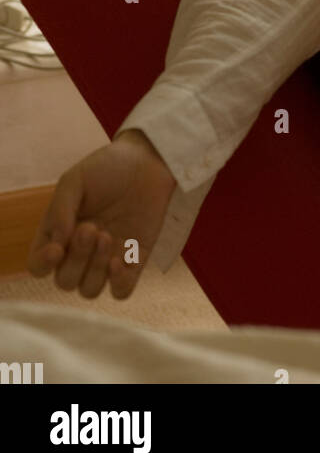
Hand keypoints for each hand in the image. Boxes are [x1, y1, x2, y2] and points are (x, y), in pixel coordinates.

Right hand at [27, 129, 177, 299]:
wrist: (147, 160)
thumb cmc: (107, 168)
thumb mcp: (75, 181)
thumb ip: (60, 211)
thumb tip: (57, 244)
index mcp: (59, 233)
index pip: (39, 265)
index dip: (44, 264)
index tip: (57, 248)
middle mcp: (79, 252)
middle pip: (66, 281)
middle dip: (76, 259)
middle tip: (92, 228)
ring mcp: (106, 259)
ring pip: (89, 290)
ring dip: (95, 270)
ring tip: (107, 237)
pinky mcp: (134, 261)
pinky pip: (121, 292)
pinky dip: (118, 283)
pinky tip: (120, 260)